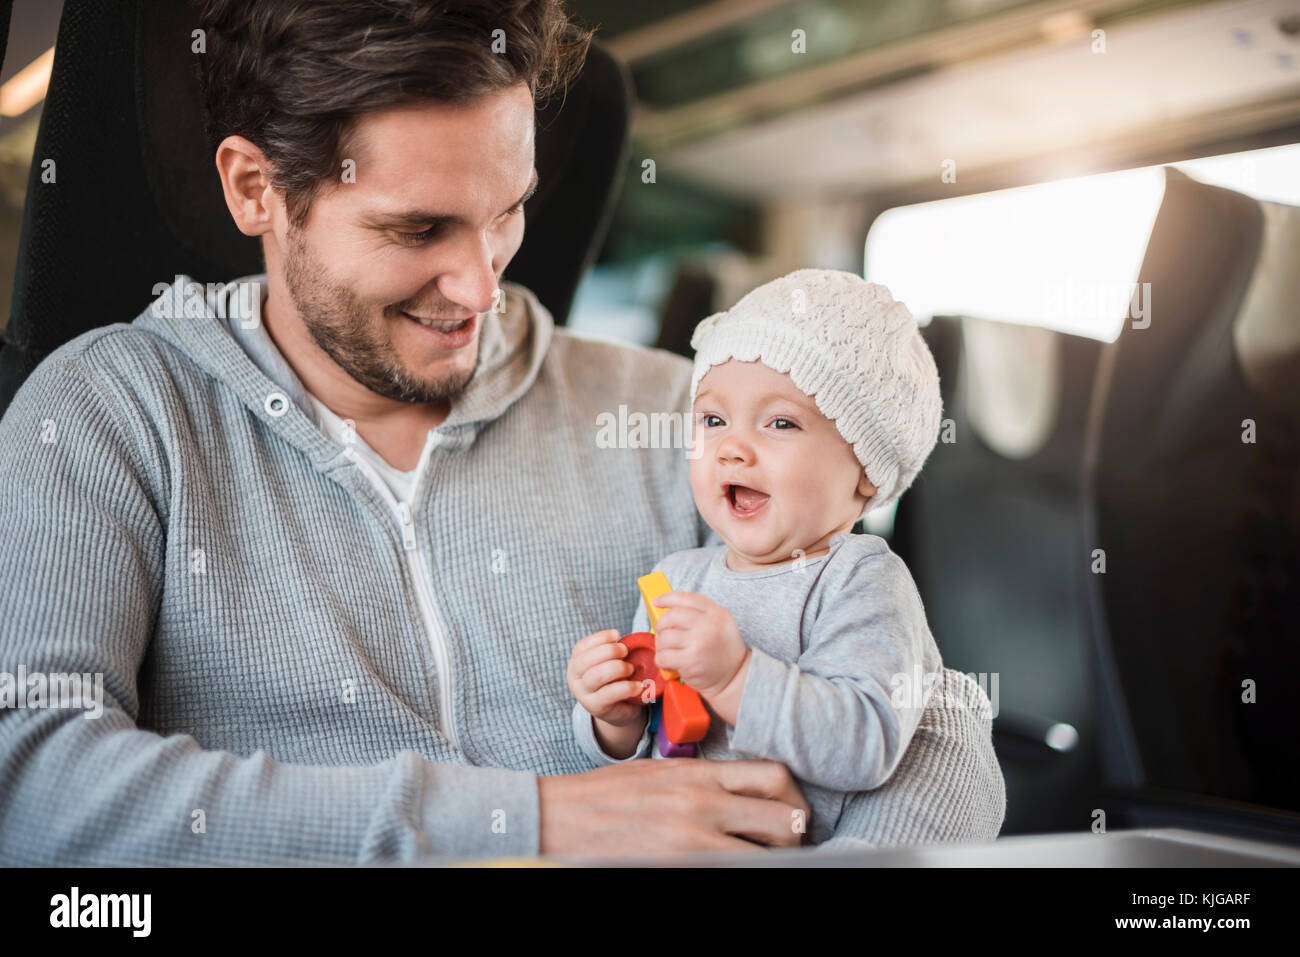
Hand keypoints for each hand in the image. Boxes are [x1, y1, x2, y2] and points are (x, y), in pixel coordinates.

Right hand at [539, 759, 811, 856]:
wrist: (562, 816)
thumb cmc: (609, 794)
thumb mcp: (661, 772)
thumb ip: (703, 781)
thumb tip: (740, 795)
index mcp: (700, 774)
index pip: (773, 777)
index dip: (792, 798)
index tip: (790, 812)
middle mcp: (704, 804)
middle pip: (784, 820)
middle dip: (794, 835)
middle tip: (787, 845)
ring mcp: (693, 840)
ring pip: (765, 855)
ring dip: (770, 858)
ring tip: (762, 859)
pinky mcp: (681, 864)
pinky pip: (730, 869)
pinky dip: (739, 868)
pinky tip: (733, 866)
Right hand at [566, 629, 645, 728]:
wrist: (618, 710)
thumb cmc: (615, 680)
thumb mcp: (610, 663)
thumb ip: (613, 651)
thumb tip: (629, 641)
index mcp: (576, 663)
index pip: (581, 647)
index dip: (599, 638)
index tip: (616, 634)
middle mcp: (575, 679)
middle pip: (586, 661)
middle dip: (609, 651)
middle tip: (625, 651)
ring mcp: (583, 695)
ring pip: (596, 676)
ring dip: (618, 668)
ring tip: (632, 669)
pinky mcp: (596, 708)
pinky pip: (610, 694)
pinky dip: (627, 687)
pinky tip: (638, 685)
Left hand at [650, 591, 748, 699]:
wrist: (734, 676)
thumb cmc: (722, 648)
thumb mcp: (721, 622)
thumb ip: (700, 612)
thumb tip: (668, 607)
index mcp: (717, 613)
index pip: (687, 598)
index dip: (668, 598)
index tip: (657, 601)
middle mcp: (709, 626)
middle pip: (672, 616)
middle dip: (662, 624)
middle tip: (664, 632)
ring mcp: (699, 644)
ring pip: (664, 637)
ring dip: (661, 645)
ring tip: (669, 650)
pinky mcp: (690, 662)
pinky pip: (663, 656)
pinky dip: (661, 659)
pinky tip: (669, 662)